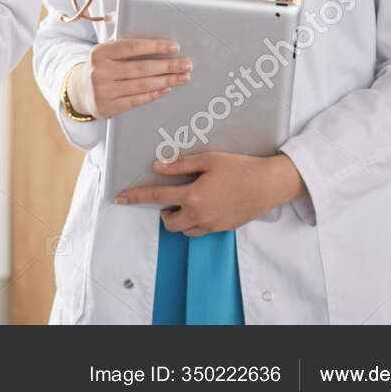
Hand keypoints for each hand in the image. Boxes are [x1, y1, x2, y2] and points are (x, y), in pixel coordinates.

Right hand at [70, 37, 190, 118]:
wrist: (79, 90)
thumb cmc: (101, 66)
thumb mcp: (105, 49)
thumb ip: (121, 38)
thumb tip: (140, 20)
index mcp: (100, 52)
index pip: (131, 47)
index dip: (154, 46)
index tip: (174, 47)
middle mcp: (99, 71)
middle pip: (140, 68)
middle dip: (167, 66)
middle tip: (186, 64)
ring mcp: (102, 90)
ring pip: (141, 85)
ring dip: (166, 81)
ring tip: (182, 77)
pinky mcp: (107, 107)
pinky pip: (136, 100)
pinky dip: (154, 94)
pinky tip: (166, 88)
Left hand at [114, 152, 307, 234]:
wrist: (270, 184)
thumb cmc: (241, 168)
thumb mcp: (208, 160)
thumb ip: (180, 165)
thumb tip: (157, 167)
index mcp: (193, 196)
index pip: (157, 196)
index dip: (136, 197)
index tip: (120, 198)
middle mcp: (200, 214)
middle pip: (168, 222)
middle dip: (163, 211)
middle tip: (170, 198)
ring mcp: (212, 225)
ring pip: (184, 230)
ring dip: (179, 218)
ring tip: (187, 202)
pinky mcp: (223, 229)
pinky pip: (200, 231)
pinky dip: (194, 222)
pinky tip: (204, 206)